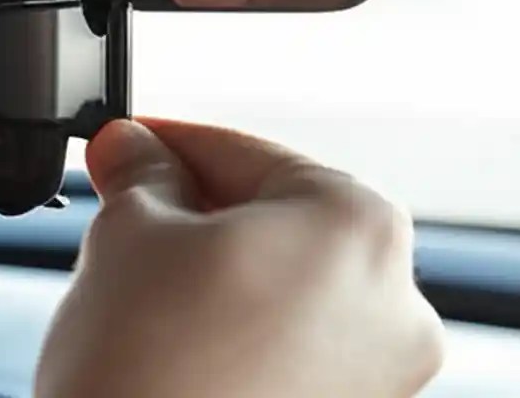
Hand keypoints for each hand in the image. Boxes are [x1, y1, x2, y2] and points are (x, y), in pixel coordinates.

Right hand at [36, 119, 443, 397]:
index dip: (170, 143)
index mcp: (358, 225)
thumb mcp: (128, 236)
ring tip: (143, 281)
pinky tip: (177, 339)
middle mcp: (394, 300)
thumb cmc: (146, 370)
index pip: (248, 153)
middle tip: (125, 207)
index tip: (126, 146)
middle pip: (277, 220)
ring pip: (287, 288)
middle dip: (196, 210)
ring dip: (219, 272)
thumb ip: (140, 173)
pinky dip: (241, 331)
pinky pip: (293, 348)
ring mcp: (381, 375)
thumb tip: (131, 147)